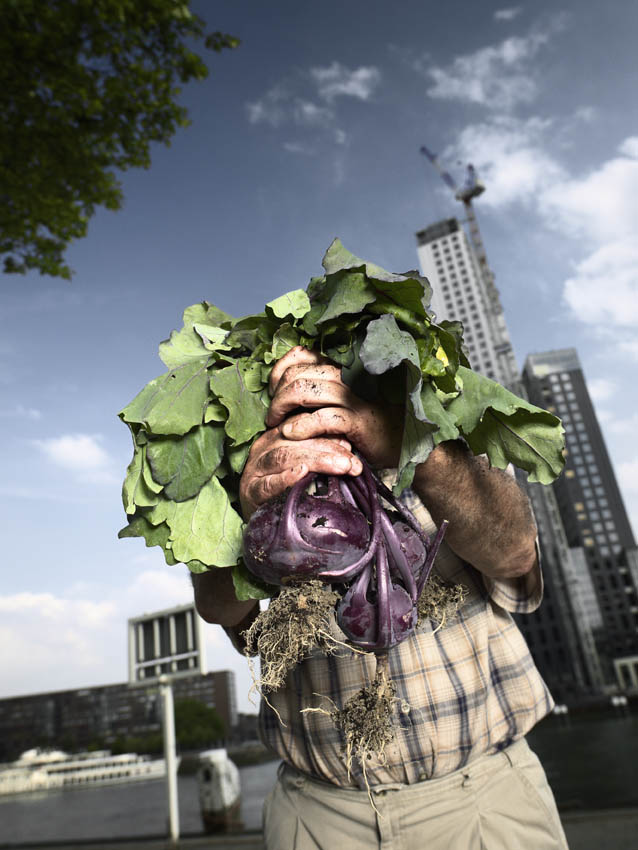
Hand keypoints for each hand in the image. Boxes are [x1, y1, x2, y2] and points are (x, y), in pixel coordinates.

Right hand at [239, 426, 360, 518]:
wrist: (258, 523)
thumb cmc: (284, 492)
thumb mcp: (302, 467)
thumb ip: (319, 453)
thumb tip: (347, 445)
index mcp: (276, 438)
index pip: (302, 429)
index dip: (328, 435)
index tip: (350, 447)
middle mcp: (263, 449)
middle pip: (296, 442)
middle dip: (327, 450)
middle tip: (351, 463)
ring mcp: (255, 470)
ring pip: (284, 457)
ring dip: (315, 461)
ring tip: (340, 467)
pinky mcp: (251, 491)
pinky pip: (268, 484)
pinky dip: (285, 478)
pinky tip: (302, 474)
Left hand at [266, 346, 402, 469]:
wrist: (403, 442)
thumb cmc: (368, 423)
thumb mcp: (343, 400)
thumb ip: (320, 390)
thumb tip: (283, 386)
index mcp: (341, 368)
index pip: (301, 355)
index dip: (278, 371)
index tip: (272, 391)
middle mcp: (346, 376)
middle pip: (296, 374)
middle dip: (276, 395)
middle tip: (272, 415)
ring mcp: (354, 398)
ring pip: (305, 392)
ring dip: (282, 408)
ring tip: (277, 425)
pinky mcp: (359, 421)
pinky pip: (323, 418)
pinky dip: (302, 426)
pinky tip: (292, 434)